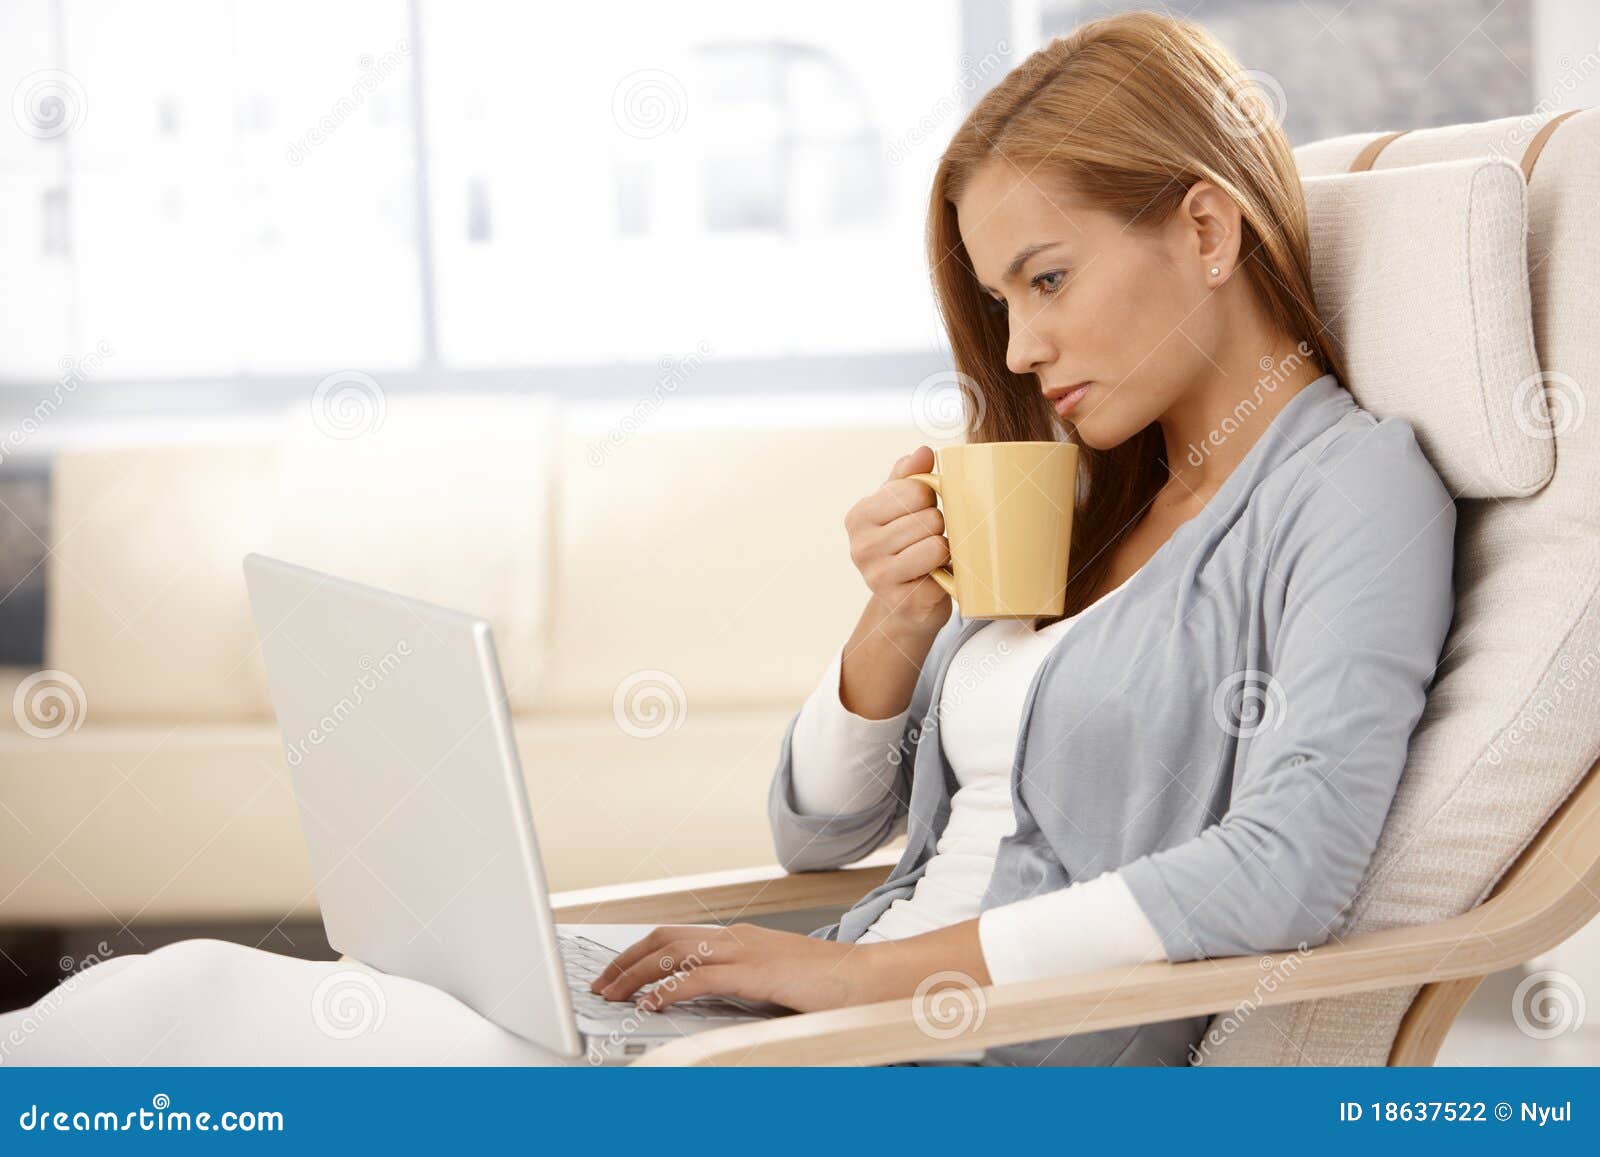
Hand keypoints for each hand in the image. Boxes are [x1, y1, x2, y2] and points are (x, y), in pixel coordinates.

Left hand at [588, 923, 871, 1013]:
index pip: (677, 937)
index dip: (641, 953)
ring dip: (636, 973)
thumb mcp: (775, 986)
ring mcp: (746, 951)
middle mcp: (738, 937)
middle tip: (601, 983)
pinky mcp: (756, 972)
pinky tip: (652, 1003)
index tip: (619, 974)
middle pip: (664, 938)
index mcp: (741, 939)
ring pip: (673, 952)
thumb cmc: (832, 987)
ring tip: (613, 993)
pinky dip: (668, 989)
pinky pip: (700, 977)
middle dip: (626, 960)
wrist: (870, 980)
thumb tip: (709, 1007)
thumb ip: (742, 990)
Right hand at [844, 445, 950, 634]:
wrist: (908, 603)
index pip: (914, 489)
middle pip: (928, 517)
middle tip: (928, 540)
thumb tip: (923, 452)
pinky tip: (935, 576)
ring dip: (944, 549)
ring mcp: (878, 576)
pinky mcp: (902, 600)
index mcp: (859, 517)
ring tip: (932, 558)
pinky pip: (941, 570)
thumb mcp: (901, 507)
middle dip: (938, 526)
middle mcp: (861, 547)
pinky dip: (948, 571)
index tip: (922, 512)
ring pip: (936, 544)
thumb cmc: (906, 547)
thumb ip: (910, 476)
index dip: (929, 498)